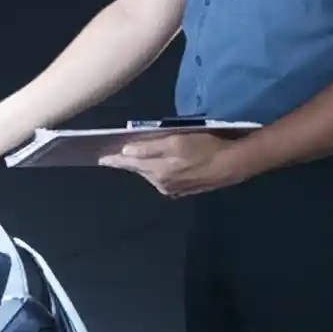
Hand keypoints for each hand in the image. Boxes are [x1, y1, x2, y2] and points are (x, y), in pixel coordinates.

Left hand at [98, 132, 254, 197]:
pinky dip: (158, 170)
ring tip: (138, 155)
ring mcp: (172, 188)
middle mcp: (161, 183)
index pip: (130, 163)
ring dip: (145, 165)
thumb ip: (148, 148)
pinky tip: (161, 163)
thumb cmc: (203, 147)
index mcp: (157, 171)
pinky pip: (163, 178)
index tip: (101, 158)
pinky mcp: (183, 189)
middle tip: (117, 153)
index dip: (115, 160)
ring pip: (151, 174)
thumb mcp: (175, 141)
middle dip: (129, 161)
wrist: (232, 164)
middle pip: (140, 169)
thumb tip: (125, 151)